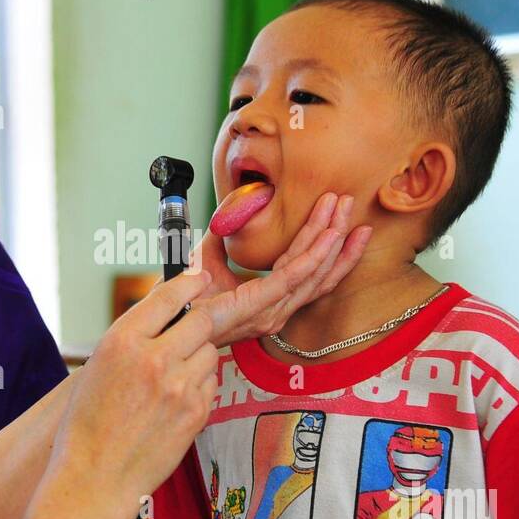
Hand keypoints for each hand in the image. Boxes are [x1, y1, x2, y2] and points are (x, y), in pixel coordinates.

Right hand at [53, 269, 219, 503]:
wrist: (95, 477)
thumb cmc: (88, 423)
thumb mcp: (99, 366)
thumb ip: (133, 337)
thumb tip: (166, 311)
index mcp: (122, 341)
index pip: (169, 296)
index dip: (188, 282)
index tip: (198, 278)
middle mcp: (154, 359)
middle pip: (201, 319)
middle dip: (201, 320)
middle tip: (195, 326)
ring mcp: (179, 387)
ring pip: (209, 352)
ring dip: (198, 356)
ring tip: (172, 377)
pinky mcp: (196, 412)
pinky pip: (211, 382)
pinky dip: (200, 385)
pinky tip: (175, 401)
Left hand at [189, 193, 371, 346]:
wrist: (169, 316)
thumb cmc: (187, 298)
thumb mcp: (209, 259)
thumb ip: (224, 236)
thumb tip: (231, 210)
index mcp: (271, 302)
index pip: (310, 272)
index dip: (330, 246)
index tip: (341, 218)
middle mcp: (278, 310)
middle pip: (320, 271)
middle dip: (338, 235)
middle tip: (349, 202)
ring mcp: (273, 311)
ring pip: (313, 270)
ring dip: (331, 237)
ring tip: (343, 209)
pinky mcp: (261, 305)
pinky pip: (294, 276)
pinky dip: (315, 254)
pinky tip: (330, 234)